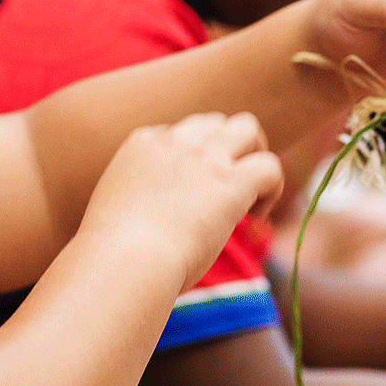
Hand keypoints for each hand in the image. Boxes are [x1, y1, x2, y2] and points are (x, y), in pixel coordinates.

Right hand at [81, 112, 283, 293]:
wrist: (122, 263)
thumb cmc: (114, 256)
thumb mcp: (115, 213)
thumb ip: (137, 203)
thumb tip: (155, 223)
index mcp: (141, 145)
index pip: (179, 133)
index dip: (194, 161)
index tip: (193, 195)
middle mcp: (174, 142)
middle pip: (214, 122)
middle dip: (227, 149)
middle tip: (229, 187)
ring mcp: (204, 158)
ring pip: (247, 129)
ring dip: (255, 155)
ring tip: (253, 193)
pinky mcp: (230, 181)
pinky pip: (269, 167)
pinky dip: (272, 190)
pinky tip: (255, 219)